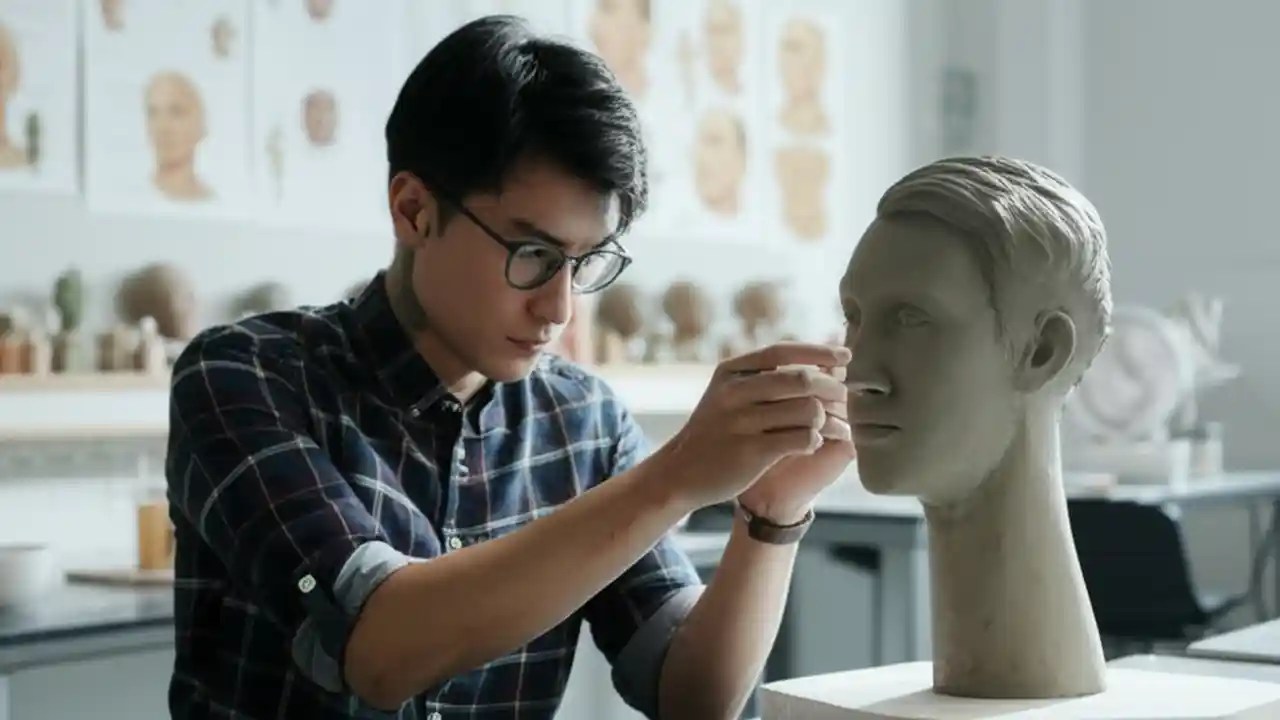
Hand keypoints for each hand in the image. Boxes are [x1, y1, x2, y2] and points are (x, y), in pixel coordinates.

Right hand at [655, 342, 851, 510]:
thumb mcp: (728, 395)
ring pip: (807, 411)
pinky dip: (814, 440)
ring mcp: (741, 422)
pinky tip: (810, 444)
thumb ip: (763, 378)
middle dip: (831, 388)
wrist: (679, 473)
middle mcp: (733, 393)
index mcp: (730, 372)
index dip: (818, 351)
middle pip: (801, 380)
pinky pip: (802, 439)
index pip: (782, 351)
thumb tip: (820, 364)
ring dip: (826, 419)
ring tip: (827, 426)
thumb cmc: (716, 432)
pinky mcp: (751, 451)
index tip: (846, 356)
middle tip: (843, 399)